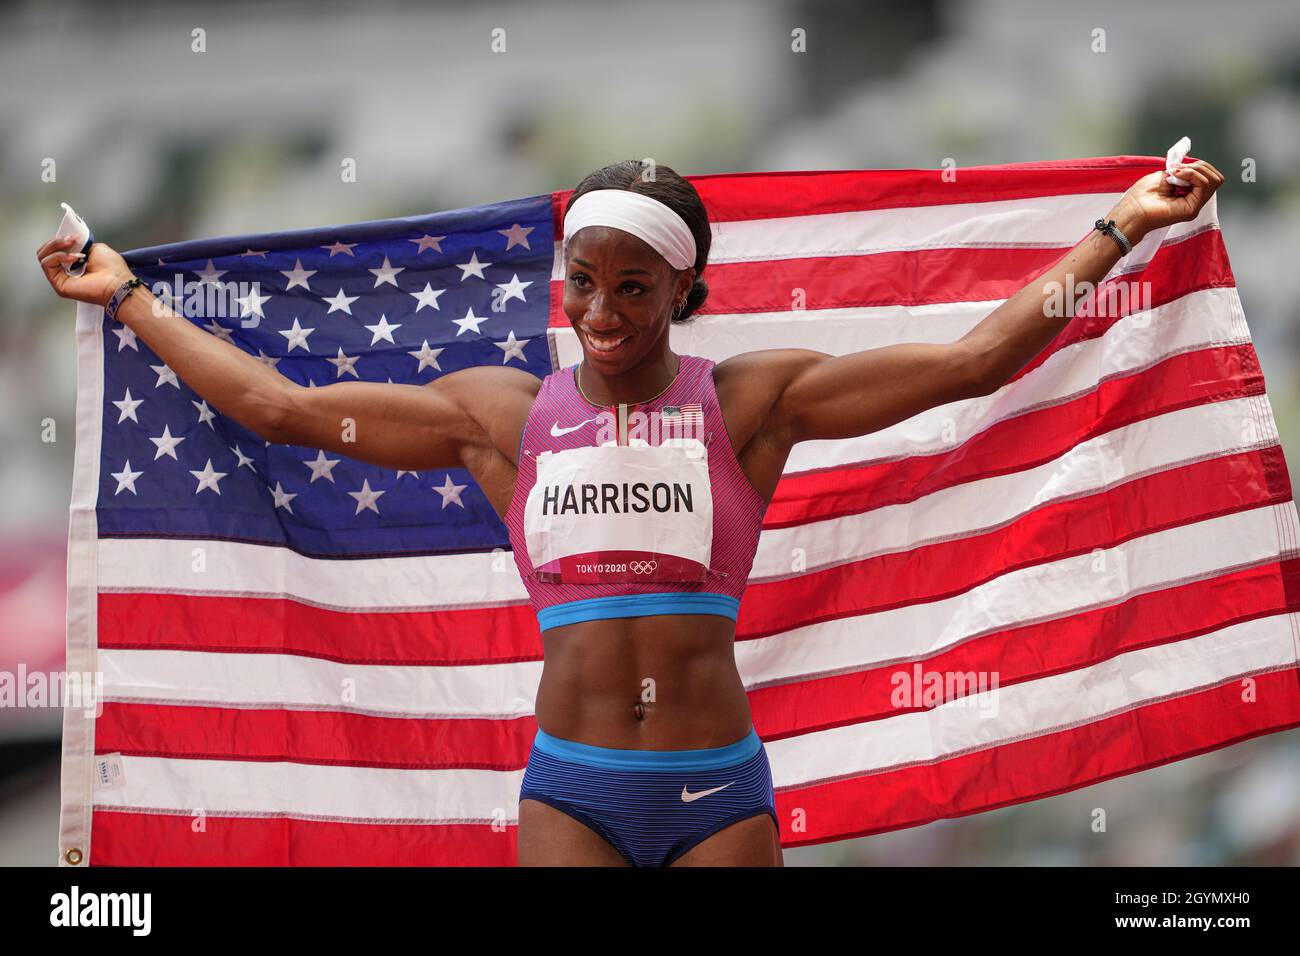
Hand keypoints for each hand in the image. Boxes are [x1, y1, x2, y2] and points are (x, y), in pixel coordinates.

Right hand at [36, 235, 135, 307]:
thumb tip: (70, 239)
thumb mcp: (95, 248)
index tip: (73, 235)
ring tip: (71, 245)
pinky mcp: (58, 284)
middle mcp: (66, 272)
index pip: (55, 249)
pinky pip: (47, 264)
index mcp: (74, 264)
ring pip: (43, 256)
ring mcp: (61, 278)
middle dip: (56, 241)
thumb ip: (80, 244)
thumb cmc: (113, 269)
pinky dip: (58, 256)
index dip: (60, 240)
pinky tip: (73, 257)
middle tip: (71, 239)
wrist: (118, 283)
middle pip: (45, 252)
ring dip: (56, 246)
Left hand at [1109, 158, 1225, 236]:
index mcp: (1188, 193)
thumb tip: (1191, 165)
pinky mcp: (1192, 209)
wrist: (1131, 211)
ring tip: (1176, 173)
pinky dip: (1192, 175)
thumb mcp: (1165, 175)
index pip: (1208, 175)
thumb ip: (1182, 170)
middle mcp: (1194, 200)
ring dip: (1195, 170)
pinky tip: (1176, 177)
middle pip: (1215, 177)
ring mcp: (1194, 206)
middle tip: (1177, 169)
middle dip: (1199, 166)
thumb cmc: (1141, 196)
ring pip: (1213, 180)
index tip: (1175, 166)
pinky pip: (1204, 185)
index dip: (1196, 166)